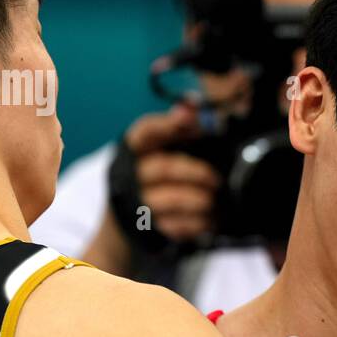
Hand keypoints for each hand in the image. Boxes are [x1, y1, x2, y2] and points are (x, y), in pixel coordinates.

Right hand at [125, 101, 220, 241]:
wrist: (120, 233)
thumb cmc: (148, 185)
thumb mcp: (155, 155)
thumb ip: (173, 130)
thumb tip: (191, 104)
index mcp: (132, 152)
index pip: (145, 131)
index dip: (166, 124)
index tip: (190, 119)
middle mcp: (129, 175)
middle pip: (164, 168)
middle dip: (196, 172)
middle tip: (216, 179)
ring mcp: (135, 204)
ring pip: (171, 199)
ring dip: (199, 200)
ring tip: (215, 202)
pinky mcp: (146, 229)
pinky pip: (175, 226)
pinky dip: (197, 224)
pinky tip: (211, 221)